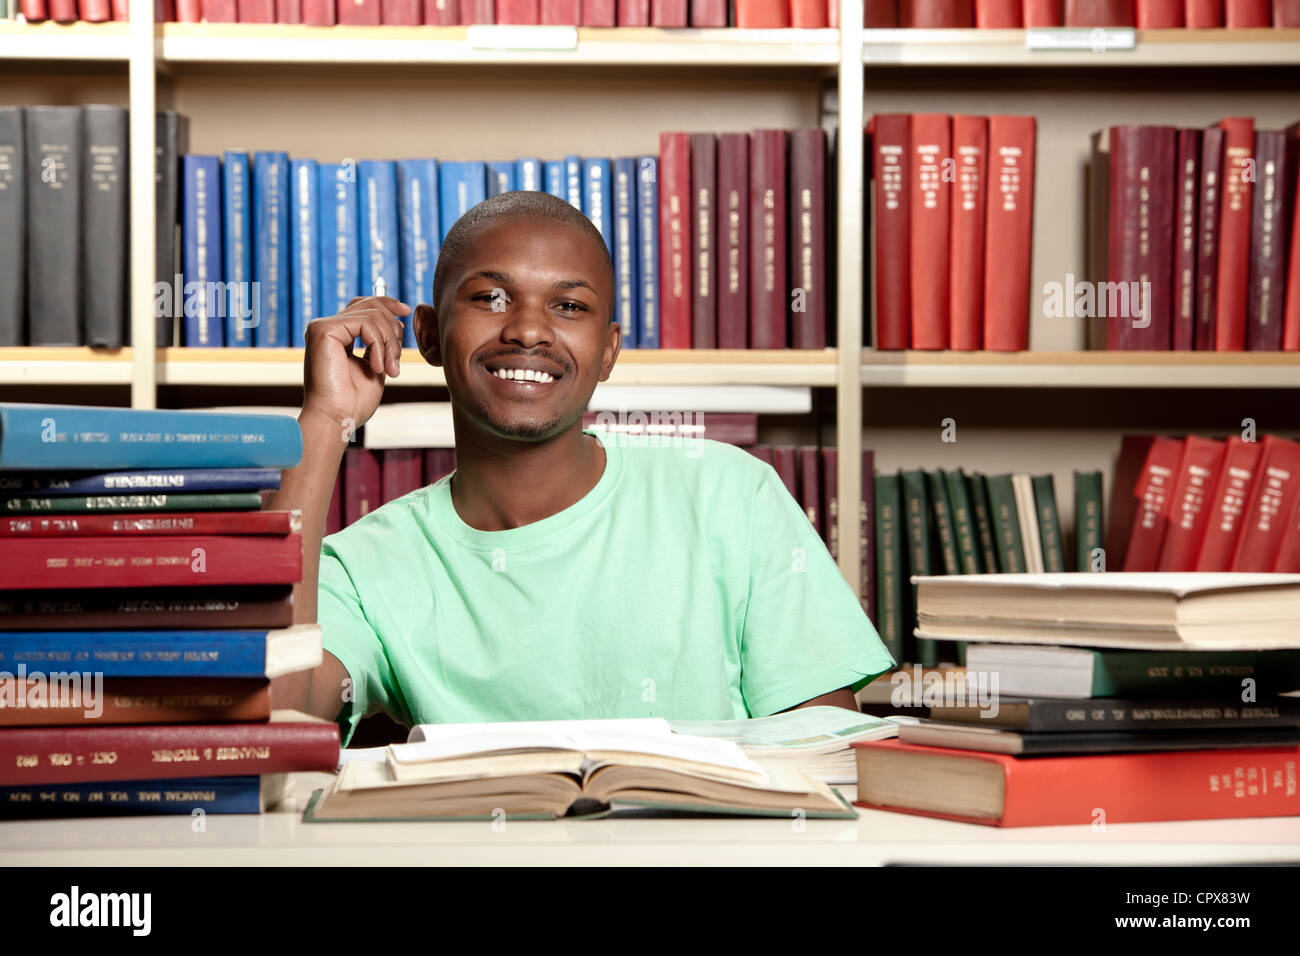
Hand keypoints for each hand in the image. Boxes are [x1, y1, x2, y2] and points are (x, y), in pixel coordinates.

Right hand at [301, 296, 410, 428]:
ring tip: (389, 370)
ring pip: (372, 315)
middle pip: (370, 306)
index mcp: (337, 335)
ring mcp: (323, 327)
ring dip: (389, 344)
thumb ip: (382, 344)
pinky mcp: (323, 330)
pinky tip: (377, 367)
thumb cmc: (353, 402)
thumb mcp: (375, 366)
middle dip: (393, 331)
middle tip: (396, 363)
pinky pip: (365, 323)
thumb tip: (397, 320)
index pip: (363, 306)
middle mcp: (327, 327)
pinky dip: (378, 346)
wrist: (337, 418)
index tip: (406, 310)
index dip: (387, 303)